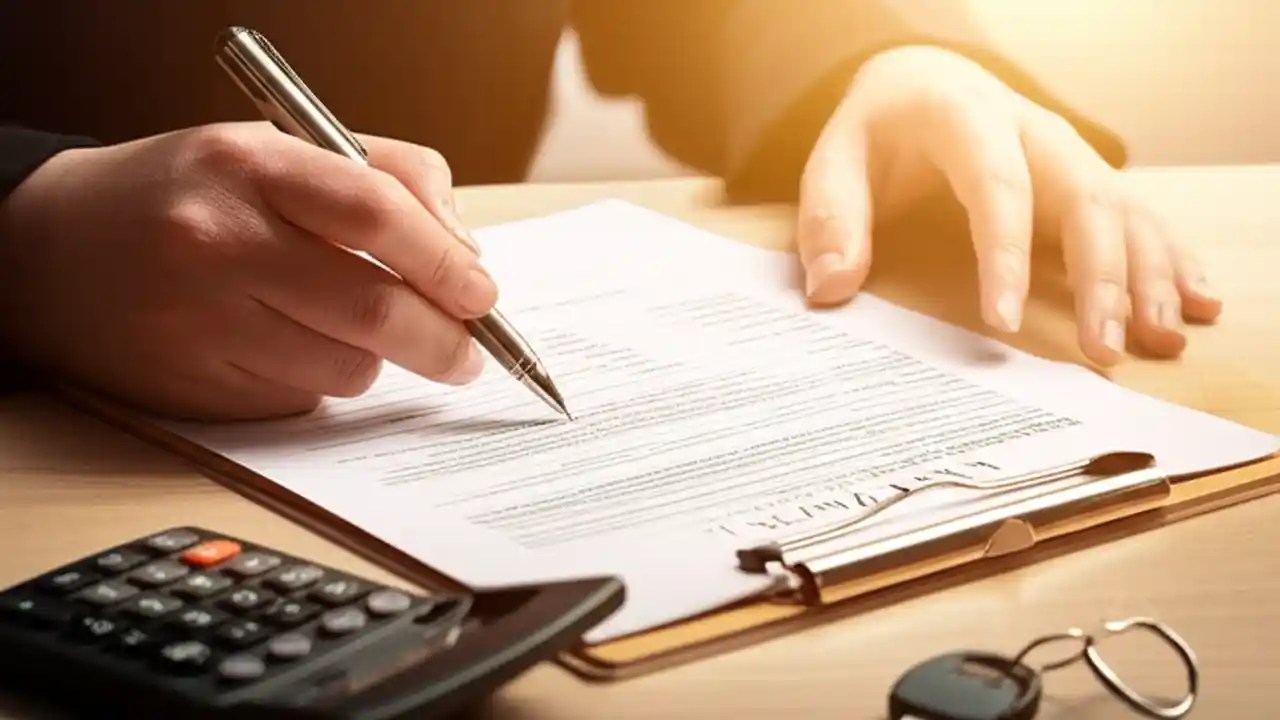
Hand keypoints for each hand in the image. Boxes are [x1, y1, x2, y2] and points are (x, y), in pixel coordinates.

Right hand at [0, 122, 492, 419]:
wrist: (50, 252)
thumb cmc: (190, 194)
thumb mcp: (277, 148)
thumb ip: (387, 176)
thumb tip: (466, 254)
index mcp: (248, 166)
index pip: (376, 213)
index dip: (446, 260)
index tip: (483, 294)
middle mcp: (218, 243)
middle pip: (373, 309)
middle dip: (443, 341)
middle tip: (468, 352)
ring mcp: (200, 323)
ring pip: (344, 368)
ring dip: (374, 360)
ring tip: (345, 328)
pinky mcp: (192, 389)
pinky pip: (300, 402)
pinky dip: (319, 382)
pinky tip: (283, 347)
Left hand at [797, 45, 1220, 364]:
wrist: (921, 81)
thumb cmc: (878, 130)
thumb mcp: (834, 160)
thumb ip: (830, 220)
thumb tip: (829, 289)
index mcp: (966, 116)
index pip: (997, 186)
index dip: (1005, 254)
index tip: (1001, 321)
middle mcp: (1032, 130)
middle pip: (1084, 198)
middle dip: (1100, 276)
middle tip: (1101, 349)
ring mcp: (1067, 153)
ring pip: (1124, 207)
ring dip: (1150, 274)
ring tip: (1161, 339)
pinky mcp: (1085, 176)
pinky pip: (1140, 213)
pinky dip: (1172, 257)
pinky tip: (1197, 301)